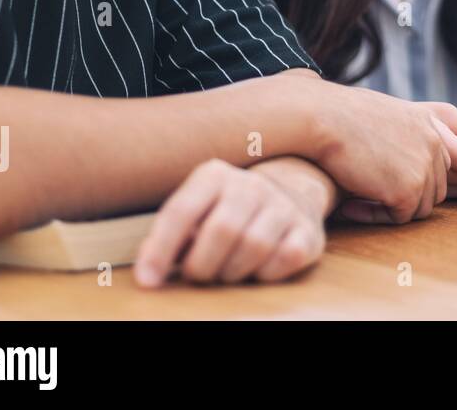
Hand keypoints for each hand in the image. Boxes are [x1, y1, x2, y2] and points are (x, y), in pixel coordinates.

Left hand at [134, 158, 326, 287]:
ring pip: (254, 246)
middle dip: (202, 265)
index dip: (161, 249)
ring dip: (232, 271)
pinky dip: (265, 273)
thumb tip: (149, 272)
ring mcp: (285, 206)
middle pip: (222, 230)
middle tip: (198, 274)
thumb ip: (172, 235)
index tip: (147, 281)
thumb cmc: (228, 212)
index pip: (182, 211)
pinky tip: (257, 268)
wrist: (290, 195)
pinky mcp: (308, 231)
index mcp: (215, 175)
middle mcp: (253, 185)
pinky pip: (284, 259)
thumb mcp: (197, 211)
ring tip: (226, 271)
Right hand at [338, 102, 456, 207]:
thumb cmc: (353, 117)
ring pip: (419, 206)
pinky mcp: (407, 189)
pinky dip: (376, 213)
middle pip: (439, 191)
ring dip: (392, 202)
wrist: (321, 118)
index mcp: (436, 126)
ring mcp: (425, 167)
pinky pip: (398, 217)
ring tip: (364, 180)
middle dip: (411, 193)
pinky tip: (359, 196)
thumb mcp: (408, 115)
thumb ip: (454, 127)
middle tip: (385, 181)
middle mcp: (437, 145)